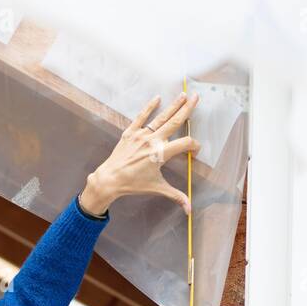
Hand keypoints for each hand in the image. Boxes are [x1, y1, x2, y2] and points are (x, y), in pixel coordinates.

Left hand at [79, 92, 200, 215]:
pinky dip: (149, 107)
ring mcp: (141, 135)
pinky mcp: (130, 133)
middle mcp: (152, 141)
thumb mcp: (157, 188)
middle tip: (196, 98)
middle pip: (174, 122)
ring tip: (183, 95)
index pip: (185, 144)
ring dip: (173, 106)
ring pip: (161, 117)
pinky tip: (156, 98)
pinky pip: (141, 117)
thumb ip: (176, 196)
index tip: (195, 151)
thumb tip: (189, 210)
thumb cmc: (133, 184)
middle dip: (187, 110)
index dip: (194, 146)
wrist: (110, 179)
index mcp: (161, 154)